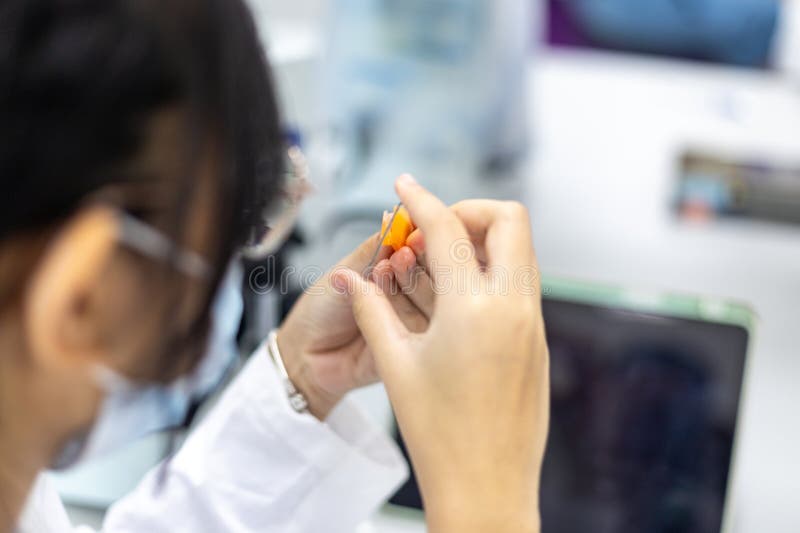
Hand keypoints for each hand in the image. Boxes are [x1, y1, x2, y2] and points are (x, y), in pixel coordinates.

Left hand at [276, 231, 433, 419]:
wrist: (304, 355)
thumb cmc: (320, 311)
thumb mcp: (345, 271)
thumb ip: (373, 250)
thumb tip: (395, 216)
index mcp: (396, 268)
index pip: (419, 247)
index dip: (418, 236)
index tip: (414, 228)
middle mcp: (410, 292)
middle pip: (431, 271)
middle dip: (418, 256)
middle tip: (405, 249)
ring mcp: (414, 319)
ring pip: (429, 298)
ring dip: (412, 280)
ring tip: (391, 268)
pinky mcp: (415, 348)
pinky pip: (421, 330)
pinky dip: (406, 312)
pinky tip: (389, 302)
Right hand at [338, 175, 548, 532]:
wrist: (486, 487)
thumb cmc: (438, 432)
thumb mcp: (395, 364)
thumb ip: (372, 308)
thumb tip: (350, 276)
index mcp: (475, 308)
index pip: (449, 229)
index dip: (421, 199)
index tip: (404, 185)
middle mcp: (514, 307)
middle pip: (509, 219)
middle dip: (468, 211)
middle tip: (433, 230)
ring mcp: (533, 324)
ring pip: (521, 250)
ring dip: (482, 241)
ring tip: (439, 266)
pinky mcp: (539, 341)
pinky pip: (522, 284)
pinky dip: (493, 272)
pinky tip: (458, 300)